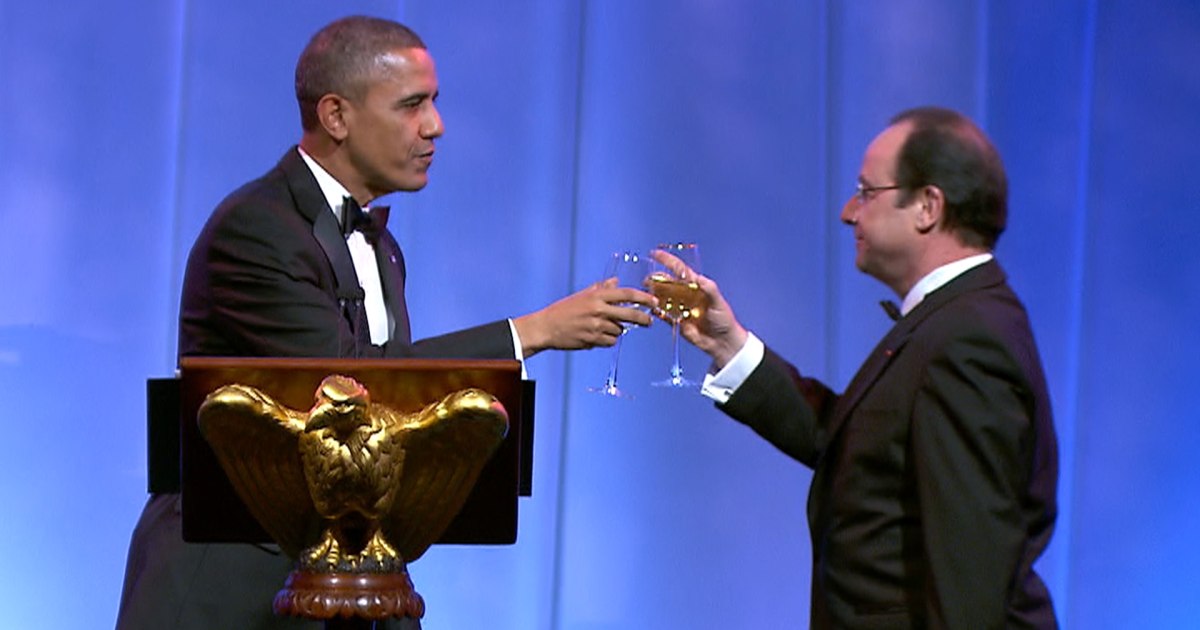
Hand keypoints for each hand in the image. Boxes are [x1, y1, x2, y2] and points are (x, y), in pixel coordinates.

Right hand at [513, 277, 655, 356]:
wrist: (546, 327)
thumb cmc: (563, 310)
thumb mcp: (582, 295)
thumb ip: (601, 288)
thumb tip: (616, 281)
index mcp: (597, 296)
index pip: (626, 294)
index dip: (643, 298)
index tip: (654, 301)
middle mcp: (599, 310)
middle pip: (630, 314)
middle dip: (643, 319)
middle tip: (649, 321)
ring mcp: (596, 326)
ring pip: (619, 330)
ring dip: (616, 330)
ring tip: (601, 327)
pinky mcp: (593, 340)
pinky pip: (610, 341)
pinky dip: (608, 339)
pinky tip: (596, 335)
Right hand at [650, 249, 747, 367]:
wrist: (722, 341)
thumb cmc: (724, 318)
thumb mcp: (718, 301)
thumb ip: (709, 289)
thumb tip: (697, 278)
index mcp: (695, 286)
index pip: (679, 270)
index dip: (667, 261)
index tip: (655, 254)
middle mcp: (685, 295)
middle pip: (666, 283)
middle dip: (656, 280)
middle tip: (647, 281)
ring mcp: (679, 307)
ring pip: (662, 297)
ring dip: (653, 294)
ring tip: (646, 295)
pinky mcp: (676, 321)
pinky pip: (663, 314)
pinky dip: (656, 311)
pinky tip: (653, 309)